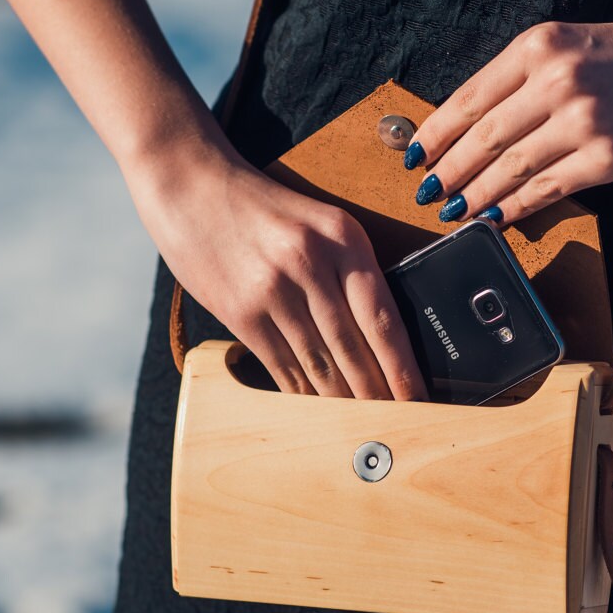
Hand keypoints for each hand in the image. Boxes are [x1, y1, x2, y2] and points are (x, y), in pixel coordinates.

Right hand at [124, 141, 427, 400]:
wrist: (191, 184)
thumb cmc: (263, 209)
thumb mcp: (320, 224)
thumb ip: (349, 270)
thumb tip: (379, 338)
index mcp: (343, 237)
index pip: (383, 318)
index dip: (403, 367)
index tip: (421, 399)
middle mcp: (312, 262)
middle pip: (354, 347)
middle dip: (379, 395)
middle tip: (399, 427)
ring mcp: (274, 289)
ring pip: (320, 362)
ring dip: (343, 401)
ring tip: (364, 428)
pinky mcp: (241, 311)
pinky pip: (281, 364)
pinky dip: (302, 393)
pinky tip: (318, 412)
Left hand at [402, 1, 612, 224]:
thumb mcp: (577, 45)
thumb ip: (528, 79)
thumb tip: (477, 126)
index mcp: (541, 44)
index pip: (471, 96)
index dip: (436, 133)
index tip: (414, 154)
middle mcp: (557, 79)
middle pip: (483, 136)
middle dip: (447, 170)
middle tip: (426, 192)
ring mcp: (583, 120)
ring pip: (509, 167)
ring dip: (474, 194)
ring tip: (452, 210)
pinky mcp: (609, 158)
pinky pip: (546, 189)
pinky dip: (515, 207)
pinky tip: (496, 216)